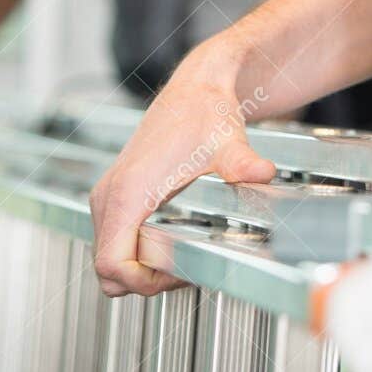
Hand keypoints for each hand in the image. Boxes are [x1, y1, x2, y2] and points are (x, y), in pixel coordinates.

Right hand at [90, 46, 274, 297]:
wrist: (196, 89)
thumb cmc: (204, 112)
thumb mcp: (227, 142)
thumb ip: (243, 163)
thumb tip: (264, 173)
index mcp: (127, 192)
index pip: (112, 265)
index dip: (144, 282)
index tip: (180, 274)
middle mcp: (109, 196)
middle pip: (108, 270)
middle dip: (146, 280)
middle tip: (187, 269)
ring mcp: (109, 197)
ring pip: (109, 258)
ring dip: (141, 269)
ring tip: (183, 256)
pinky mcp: (116, 196)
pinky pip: (115, 242)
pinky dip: (137, 252)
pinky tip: (172, 242)